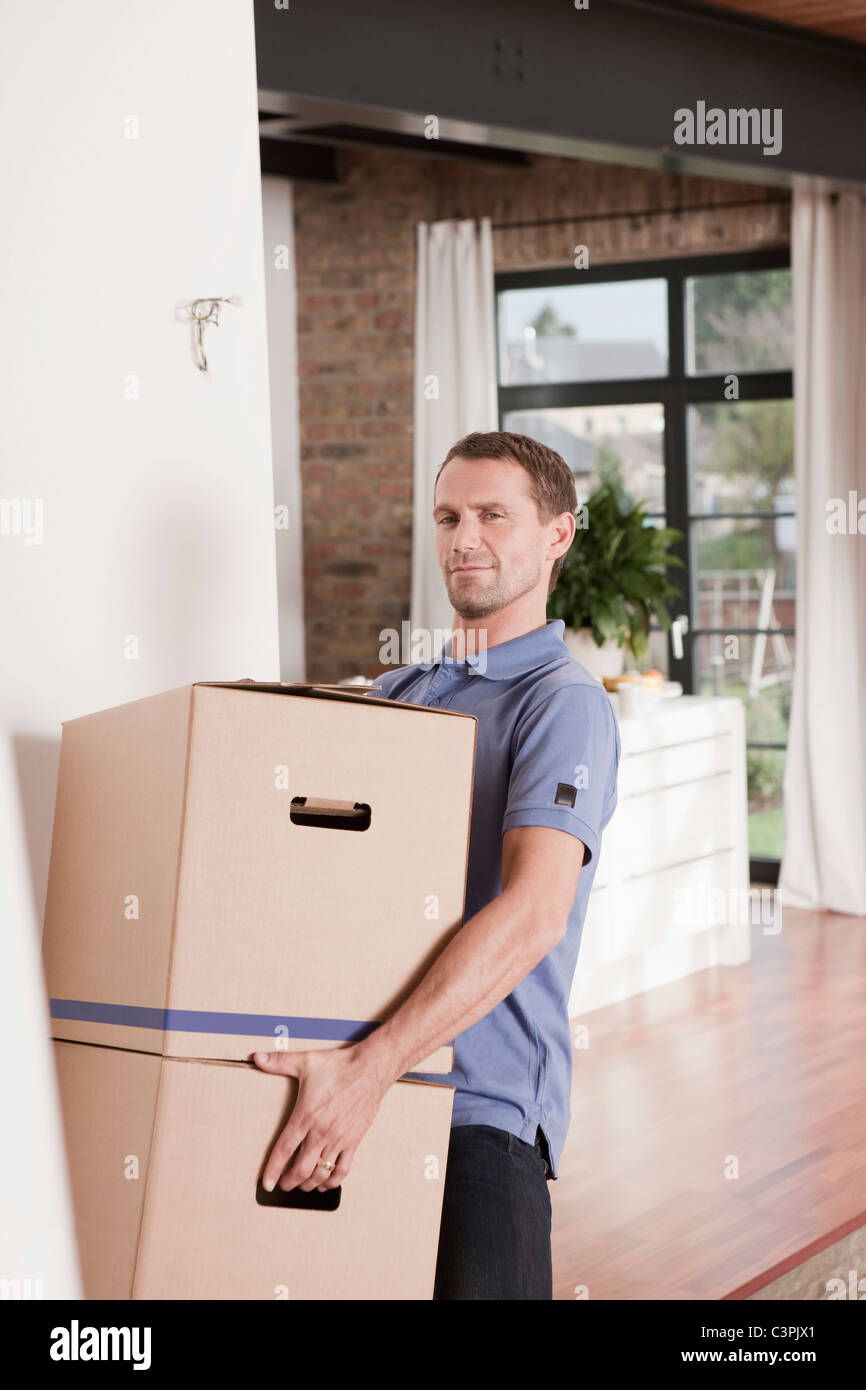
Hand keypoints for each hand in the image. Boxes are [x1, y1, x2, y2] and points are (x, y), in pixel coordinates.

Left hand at [252, 1043, 390, 1192]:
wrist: (370, 1068)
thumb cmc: (339, 1065)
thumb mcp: (305, 1061)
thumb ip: (279, 1062)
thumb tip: (257, 1058)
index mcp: (306, 1115)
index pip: (284, 1149)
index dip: (273, 1169)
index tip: (266, 1182)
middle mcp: (321, 1132)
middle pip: (301, 1168)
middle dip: (289, 1181)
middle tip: (282, 1186)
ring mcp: (339, 1139)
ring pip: (320, 1172)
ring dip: (308, 1184)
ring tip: (301, 1186)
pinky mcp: (354, 1141)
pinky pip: (342, 1169)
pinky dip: (332, 1181)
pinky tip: (325, 1184)